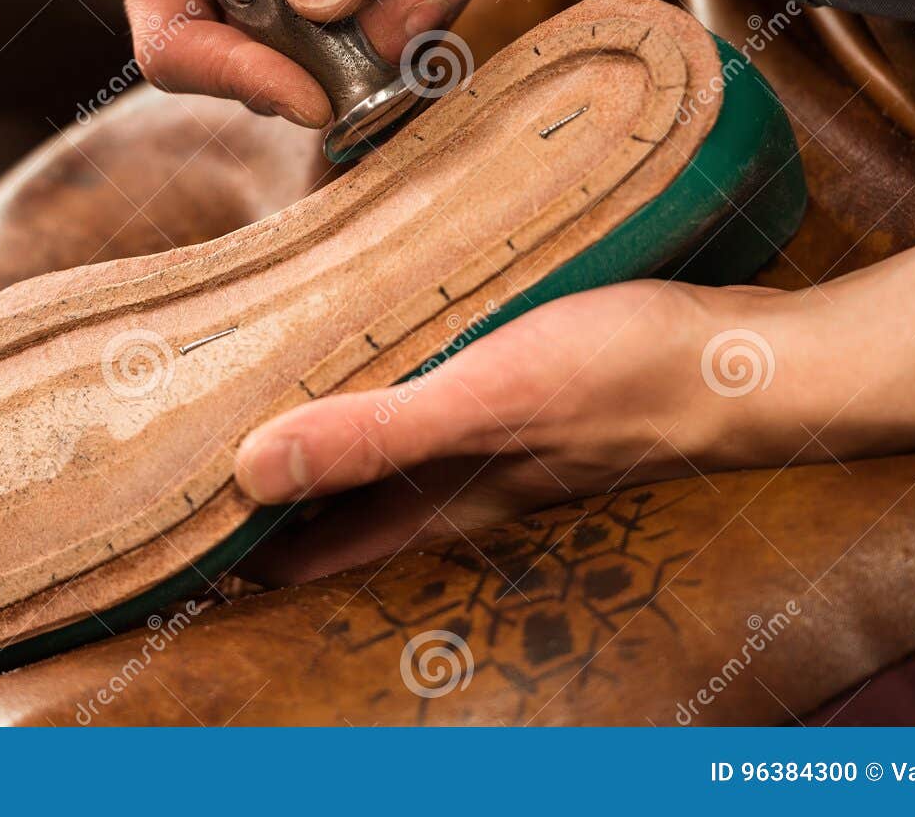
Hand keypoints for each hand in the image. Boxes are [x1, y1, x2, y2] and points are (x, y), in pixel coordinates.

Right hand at [106, 0, 531, 124]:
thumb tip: (318, 2)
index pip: (173, 41)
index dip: (235, 76)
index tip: (312, 90)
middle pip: (256, 69)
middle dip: (336, 63)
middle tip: (410, 21)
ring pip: (327, 67)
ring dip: (393, 42)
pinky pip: (377, 40)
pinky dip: (421, 22)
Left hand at [234, 186, 914, 583]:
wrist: (746, 362)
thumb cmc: (624, 381)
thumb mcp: (488, 398)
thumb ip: (378, 434)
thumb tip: (253, 469)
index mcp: (437, 503)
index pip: (312, 551)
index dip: (239, 553)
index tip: (168, 539)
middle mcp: (458, 488)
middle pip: (338, 515)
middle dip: (266, 505)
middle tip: (185, 477)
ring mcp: (493, 451)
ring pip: (378, 471)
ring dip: (318, 460)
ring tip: (255, 422)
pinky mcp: (521, 405)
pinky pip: (423, 421)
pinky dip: (377, 409)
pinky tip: (372, 368)